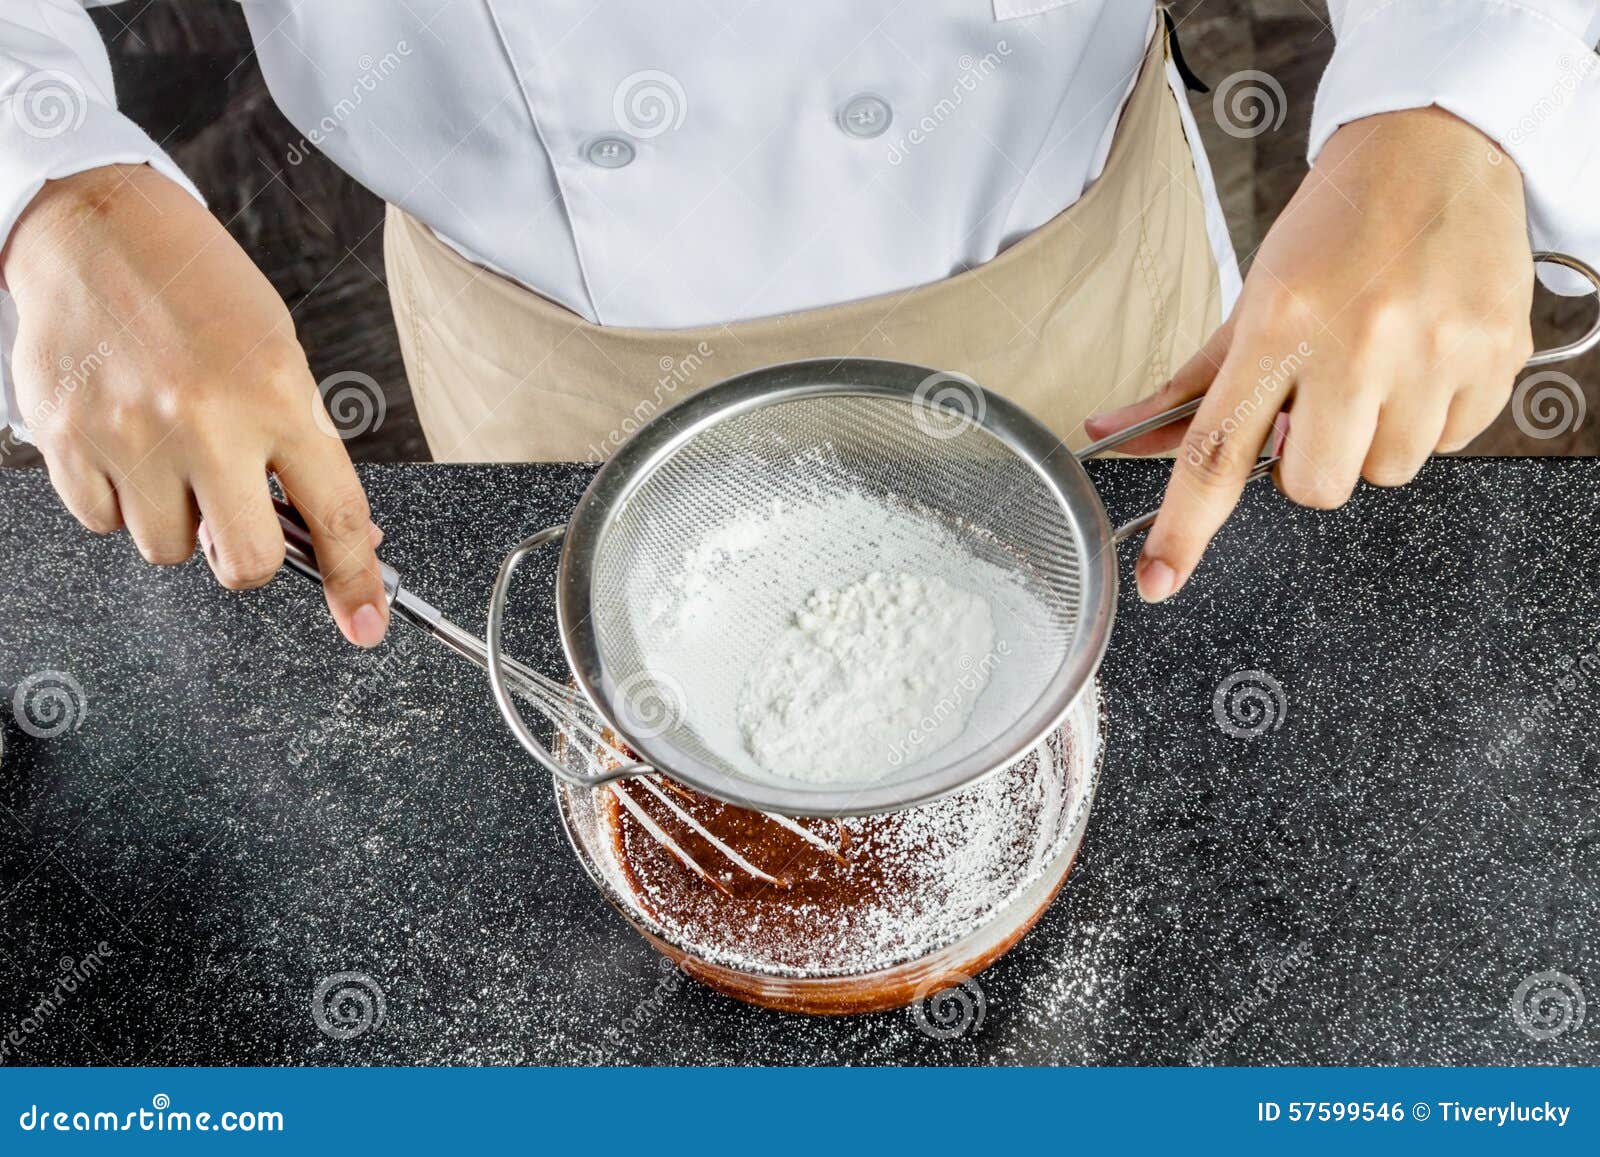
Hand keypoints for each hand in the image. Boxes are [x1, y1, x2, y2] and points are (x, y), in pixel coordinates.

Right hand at [3, 164, 388, 645]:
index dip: (353, 582)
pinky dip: (118, 499)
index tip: (364, 624)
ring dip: (176, 518)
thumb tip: (343, 534)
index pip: (334, 515)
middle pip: (242, 564)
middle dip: (245, 557)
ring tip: (171, 449)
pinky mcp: (66, 439)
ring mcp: (130, 434)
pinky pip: (102, 521)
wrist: (97, 228)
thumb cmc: (200, 289)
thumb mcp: (281, 356)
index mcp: (278, 396)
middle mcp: (205, 421)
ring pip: (166, 547)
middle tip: (235, 517)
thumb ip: (305, 448)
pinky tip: (126, 441)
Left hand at [1084, 107, 1534, 601]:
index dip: (1186, 528)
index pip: (1218, 452)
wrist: (1436, 148)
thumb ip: (1190, 384)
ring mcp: (1437, 353)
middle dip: (1304, 464)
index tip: (1161, 581)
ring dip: (1369, 440)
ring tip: (1375, 368)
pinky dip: (1428, 417)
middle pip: (1311, 488)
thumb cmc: (1335, 225)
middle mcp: (1361, 342)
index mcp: (1282, 323)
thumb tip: (1114, 432)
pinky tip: (1422, 358)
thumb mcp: (1252, 297)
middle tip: (1315, 404)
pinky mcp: (1497, 358)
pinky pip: (1449, 444)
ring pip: (1383, 474)